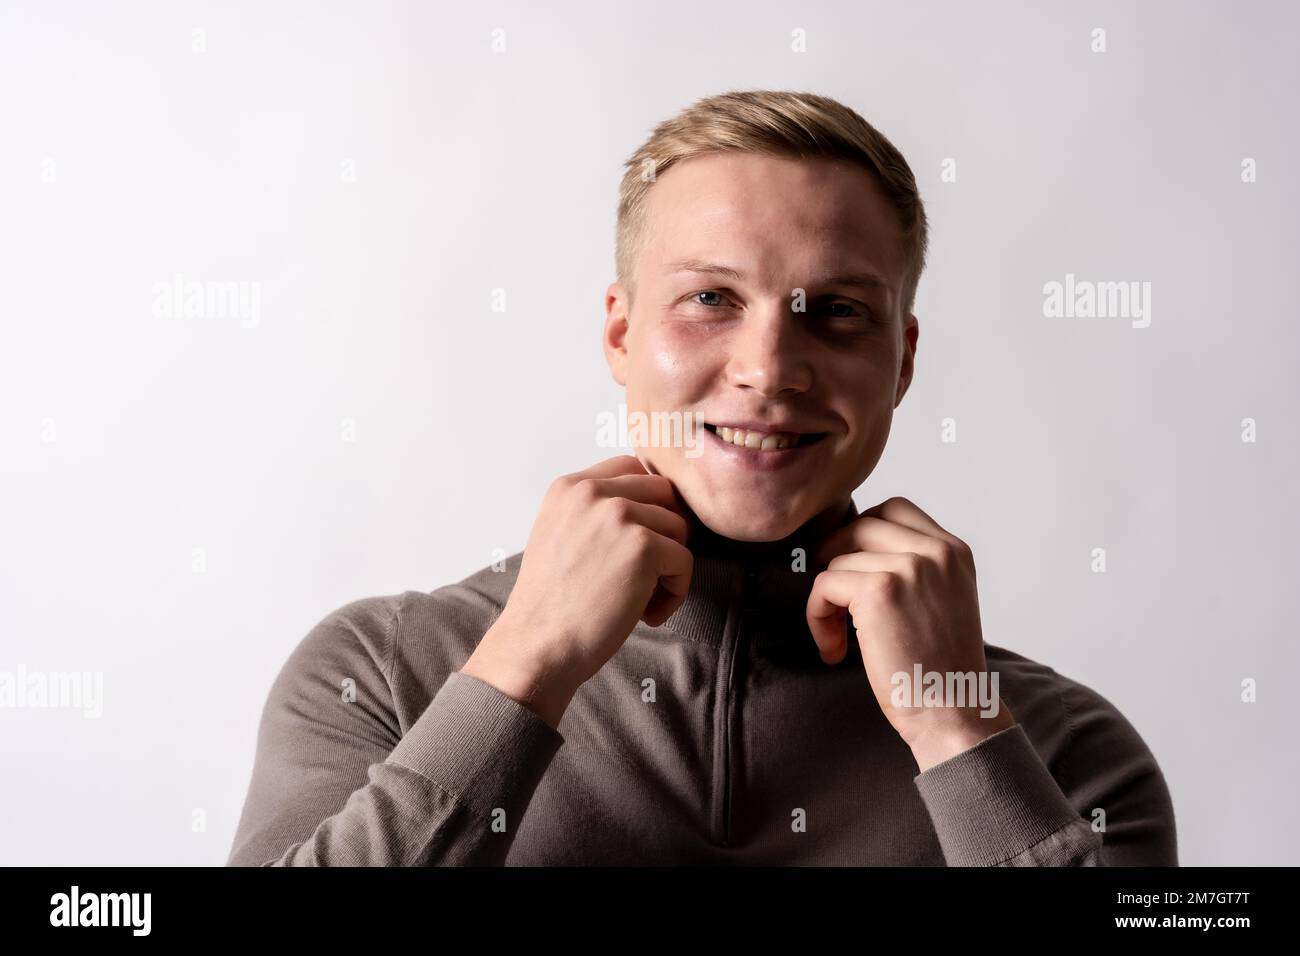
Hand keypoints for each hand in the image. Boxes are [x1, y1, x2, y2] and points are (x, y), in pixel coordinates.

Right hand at [462, 455, 692, 726]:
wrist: (538, 645)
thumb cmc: (552, 605)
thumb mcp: (561, 535)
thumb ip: (596, 512)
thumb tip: (652, 507)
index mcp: (570, 486)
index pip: (632, 468)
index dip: (648, 503)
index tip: (641, 541)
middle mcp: (592, 492)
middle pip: (664, 492)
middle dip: (664, 532)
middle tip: (647, 573)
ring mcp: (618, 515)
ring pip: (679, 528)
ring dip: (669, 568)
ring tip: (640, 599)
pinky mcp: (643, 546)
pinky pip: (685, 562)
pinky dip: (675, 593)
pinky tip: (646, 614)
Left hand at [805, 496, 1014, 770]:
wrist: (953, 711)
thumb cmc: (939, 669)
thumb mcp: (943, 600)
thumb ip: (913, 567)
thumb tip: (850, 545)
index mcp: (954, 551)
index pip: (894, 509)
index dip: (861, 533)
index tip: (850, 567)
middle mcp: (935, 552)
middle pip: (861, 525)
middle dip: (836, 555)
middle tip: (832, 596)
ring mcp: (908, 567)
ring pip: (838, 557)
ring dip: (828, 597)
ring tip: (840, 636)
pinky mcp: (879, 591)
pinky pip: (825, 584)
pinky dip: (818, 617)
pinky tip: (835, 649)